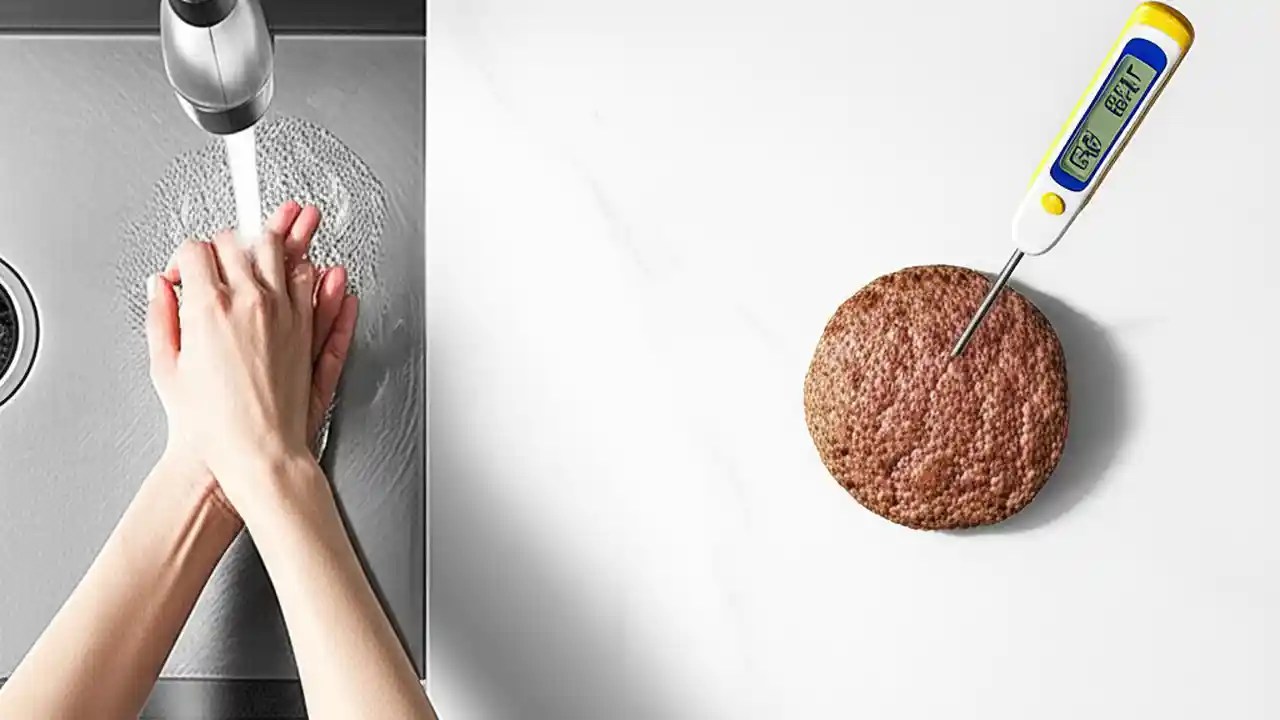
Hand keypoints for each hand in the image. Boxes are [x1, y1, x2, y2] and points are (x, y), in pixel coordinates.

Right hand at [145, 202, 358, 511]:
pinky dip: (306, 270)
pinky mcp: (308, 328)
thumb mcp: (166, 369)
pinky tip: (305, 267)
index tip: (189, 268)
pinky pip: (311, 283)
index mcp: (209, 308)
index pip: (199, 249)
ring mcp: (285, 312)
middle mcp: (250, 302)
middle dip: (226, 244)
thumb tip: (159, 286)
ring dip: (269, 246)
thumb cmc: (212, 424)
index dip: (190, 255)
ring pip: (281, 252)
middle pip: (240, 242)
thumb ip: (161, 317)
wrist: (256, 453)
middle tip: (221, 259)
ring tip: (260, 253)